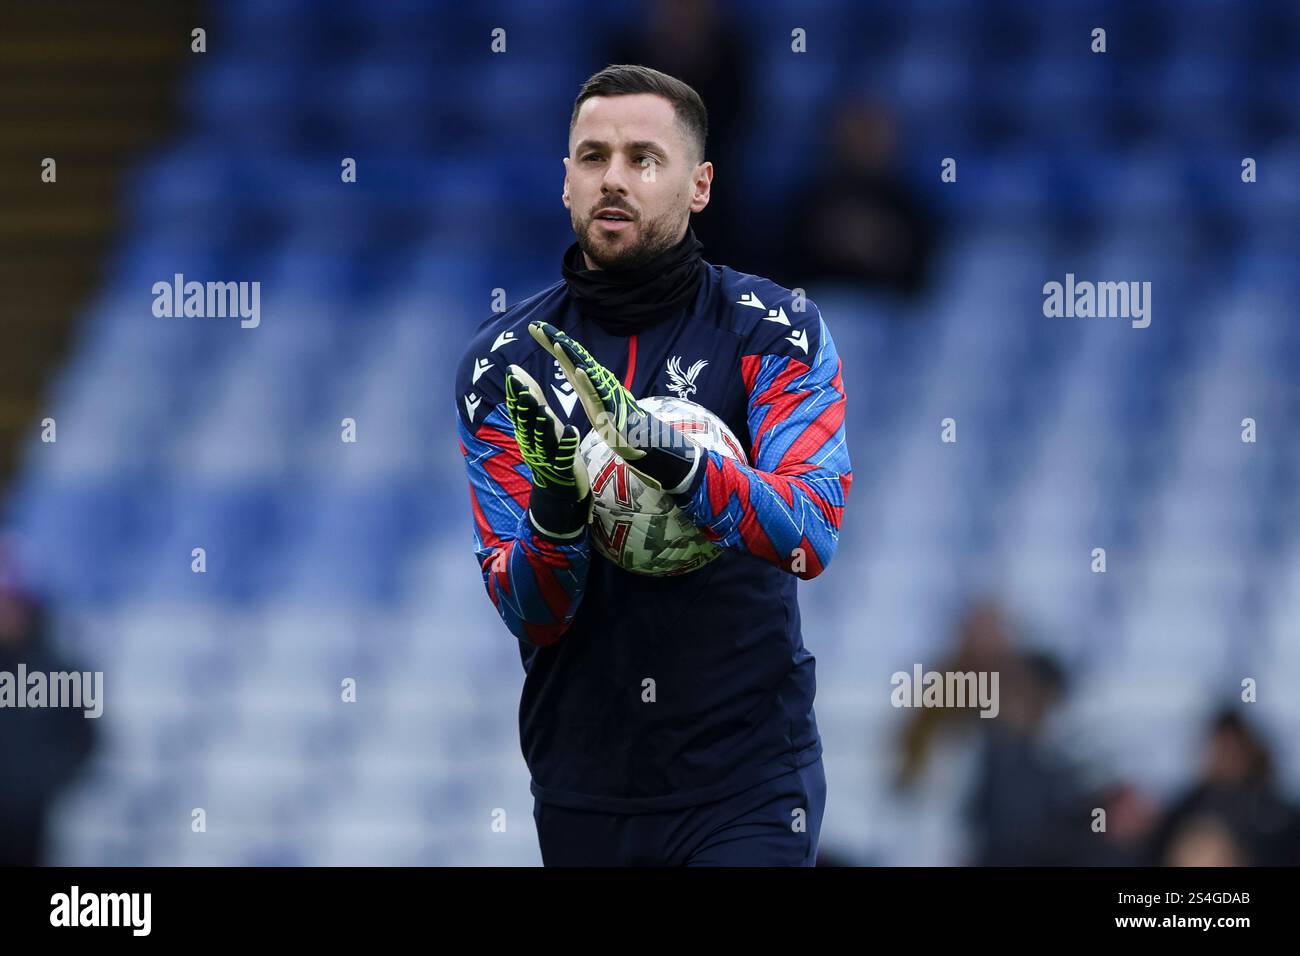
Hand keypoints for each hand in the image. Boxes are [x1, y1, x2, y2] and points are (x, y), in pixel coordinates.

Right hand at [505, 364, 590, 536]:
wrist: (561, 490)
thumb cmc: (552, 450)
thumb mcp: (540, 423)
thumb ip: (531, 398)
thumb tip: (514, 369)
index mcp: (526, 434)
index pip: (517, 412)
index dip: (515, 394)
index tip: (512, 374)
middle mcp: (533, 445)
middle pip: (527, 426)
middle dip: (526, 408)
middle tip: (524, 390)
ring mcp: (547, 459)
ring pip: (543, 441)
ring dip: (543, 426)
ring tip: (544, 411)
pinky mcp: (563, 470)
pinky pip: (564, 457)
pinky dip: (568, 443)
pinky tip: (572, 430)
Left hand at [527, 321, 698, 492]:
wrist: (638, 438)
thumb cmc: (615, 419)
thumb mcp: (591, 398)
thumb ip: (582, 384)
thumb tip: (573, 368)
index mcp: (587, 380)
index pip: (566, 356)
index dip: (551, 341)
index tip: (534, 327)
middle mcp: (594, 381)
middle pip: (573, 357)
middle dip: (555, 341)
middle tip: (537, 326)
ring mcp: (601, 392)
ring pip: (584, 371)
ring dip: (570, 357)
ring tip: (556, 343)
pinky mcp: (607, 407)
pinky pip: (596, 394)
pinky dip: (588, 382)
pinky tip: (579, 371)